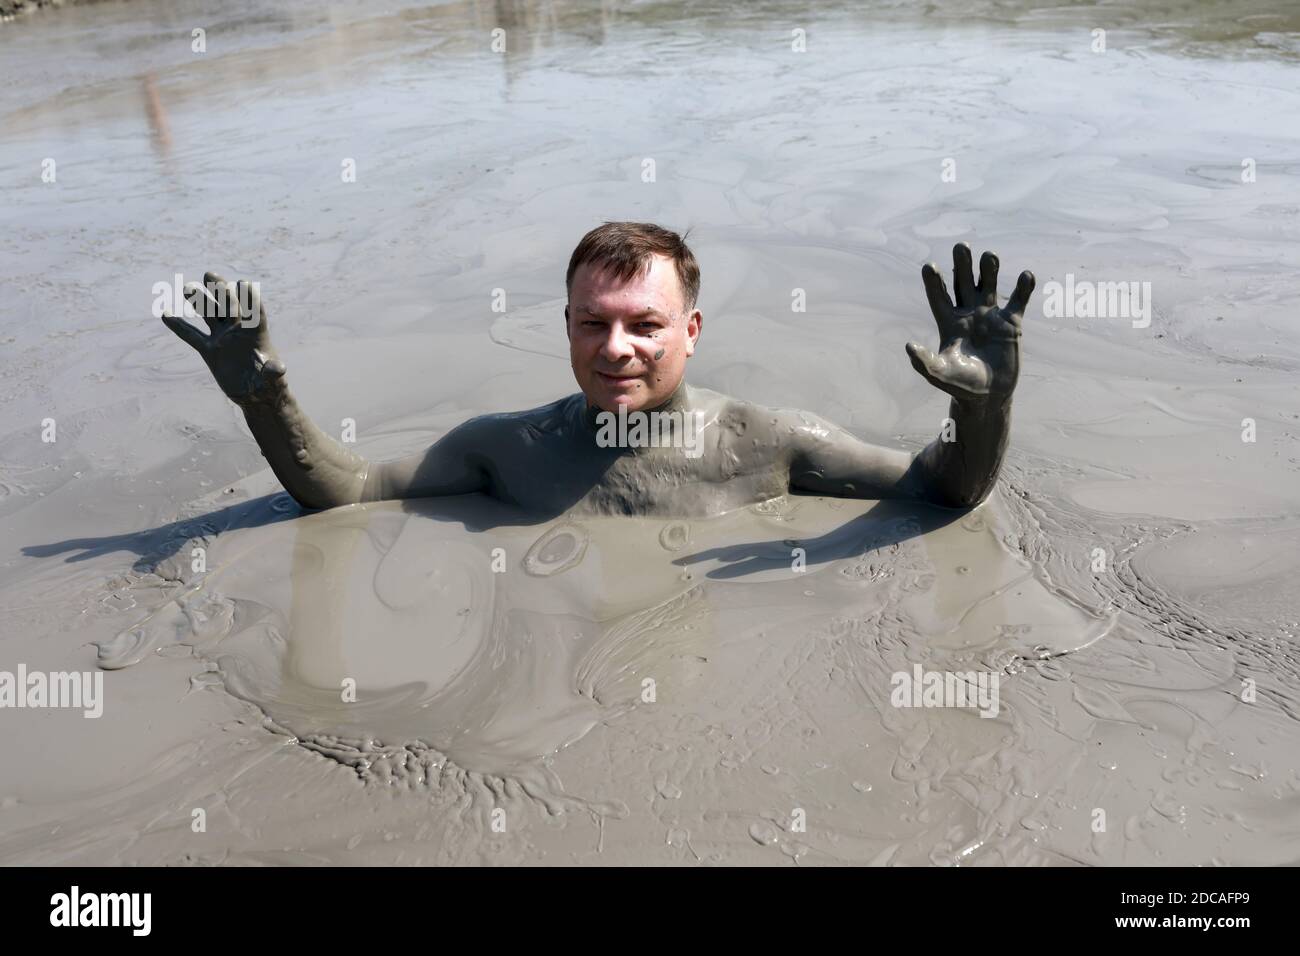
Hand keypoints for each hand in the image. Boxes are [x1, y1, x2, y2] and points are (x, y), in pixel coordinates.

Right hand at [161, 272, 287, 406]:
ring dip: (199, 302)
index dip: (250, 298)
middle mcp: (238, 330)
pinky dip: (179, 326)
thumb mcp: (272, 379)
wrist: (255, 394)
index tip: (244, 283)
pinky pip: (191, 336)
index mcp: (257, 333)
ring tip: (188, 288)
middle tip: (210, 274)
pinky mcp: (209, 350)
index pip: (254, 311)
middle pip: (229, 306)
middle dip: (221, 291)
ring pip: (209, 314)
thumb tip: (278, 369)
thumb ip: (273, 371)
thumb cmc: (269, 384)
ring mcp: (222, 338)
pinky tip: (165, 314)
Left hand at [905, 243, 1033, 400]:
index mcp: (949, 323)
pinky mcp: (1011, 323)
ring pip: (989, 285)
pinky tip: (1026, 275)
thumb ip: (924, 362)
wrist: (988, 396)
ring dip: (989, 270)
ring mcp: (990, 316)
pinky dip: (1023, 287)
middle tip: (961, 246)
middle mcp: (968, 314)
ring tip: (989, 256)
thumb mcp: (940, 374)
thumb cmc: (960, 386)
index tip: (928, 266)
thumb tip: (908, 345)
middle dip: (962, 265)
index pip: (939, 297)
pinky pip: (1018, 300)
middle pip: (963, 283)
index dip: (934, 282)